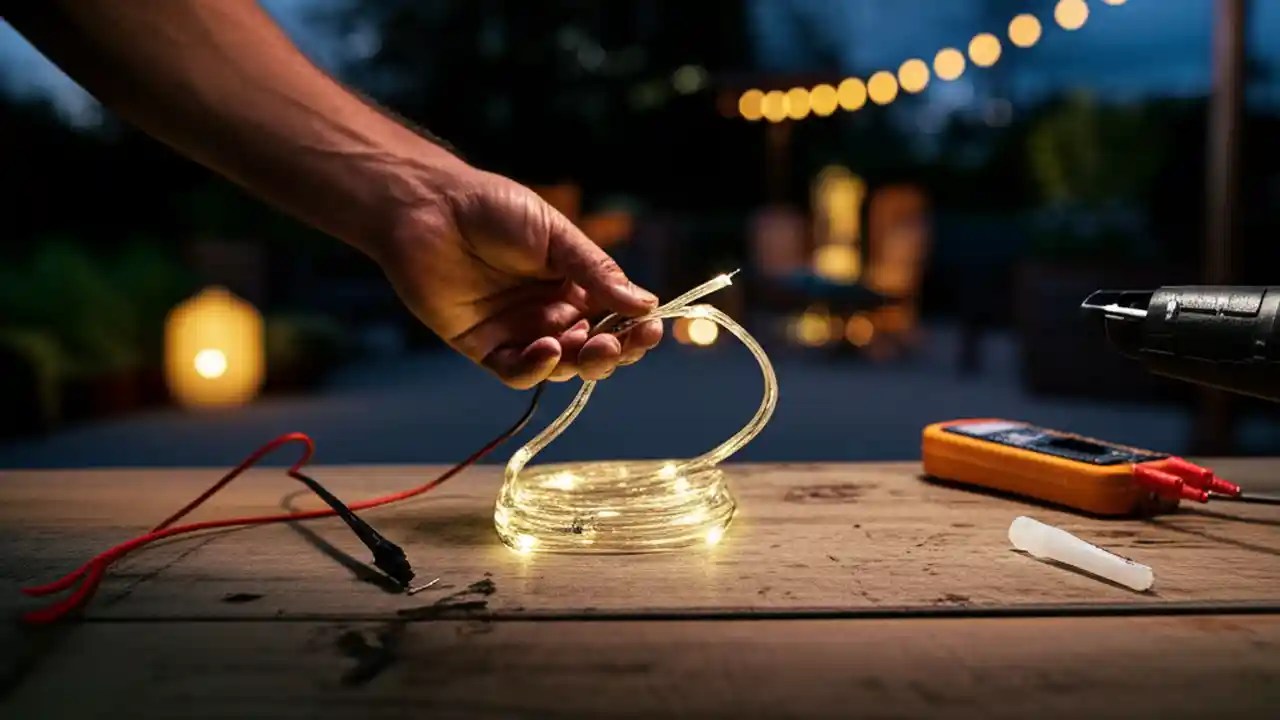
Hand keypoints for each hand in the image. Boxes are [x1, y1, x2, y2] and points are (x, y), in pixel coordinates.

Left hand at [375, 163, 663, 388]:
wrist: (428, 209)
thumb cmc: (493, 210)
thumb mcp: (556, 236)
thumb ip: (596, 272)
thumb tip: (648, 304)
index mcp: (575, 283)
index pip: (616, 316)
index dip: (636, 329)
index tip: (653, 330)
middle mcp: (551, 312)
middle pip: (593, 348)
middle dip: (612, 352)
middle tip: (616, 344)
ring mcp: (519, 332)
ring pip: (561, 366)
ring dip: (580, 362)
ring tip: (585, 345)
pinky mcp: (485, 347)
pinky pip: (517, 372)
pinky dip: (536, 368)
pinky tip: (546, 350)